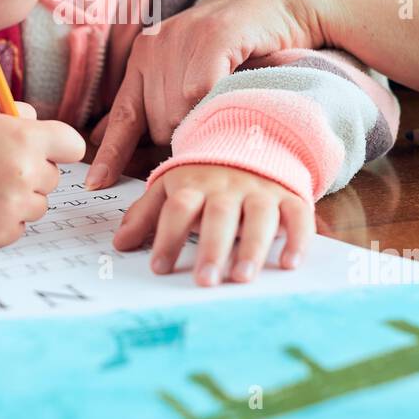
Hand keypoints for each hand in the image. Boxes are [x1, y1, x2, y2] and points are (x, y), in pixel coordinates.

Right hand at [0, 99, 85, 248]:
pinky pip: (19, 226)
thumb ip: (19, 114)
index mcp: (26, 139)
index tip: (46, 149)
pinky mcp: (2, 232)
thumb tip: (40, 123)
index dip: (59, 147)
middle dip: (33, 171)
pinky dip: (4, 218)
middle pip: (54, 177)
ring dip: (20, 197)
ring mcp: (15, 206)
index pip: (73, 146)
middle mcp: (26, 174)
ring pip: (39, 204)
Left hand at [85, 0, 333, 187]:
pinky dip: (217, 102)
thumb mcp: (194, 77)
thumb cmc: (245, 50)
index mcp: (144, 56)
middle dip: (186, 136)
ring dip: (207, 122)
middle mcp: (156, 46)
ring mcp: (182, 38)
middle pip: (158, 124)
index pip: (123, 116)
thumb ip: (160, 106)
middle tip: (216, 123)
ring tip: (231, 105)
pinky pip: (201, 91)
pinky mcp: (212, 35)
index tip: (95, 183)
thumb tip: (114, 141)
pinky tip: (233, 94)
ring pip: (180, 113)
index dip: (112, 153)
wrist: (286, 5)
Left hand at [112, 163, 313, 286]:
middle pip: (219, 215)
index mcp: (194, 183)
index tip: (159, 268)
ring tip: (242, 278)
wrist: (250, 137)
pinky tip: (289, 264)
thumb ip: (145, 214)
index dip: (167, 237)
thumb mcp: (170, 185)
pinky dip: (297, 239)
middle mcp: (228, 186)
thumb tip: (120, 244)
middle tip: (204, 281)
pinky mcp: (290, 196)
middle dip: (212, 248)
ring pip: (259, 217)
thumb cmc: (204, 175)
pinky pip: (298, 215)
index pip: (178, 208)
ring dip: (252, 248)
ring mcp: (261, 190)